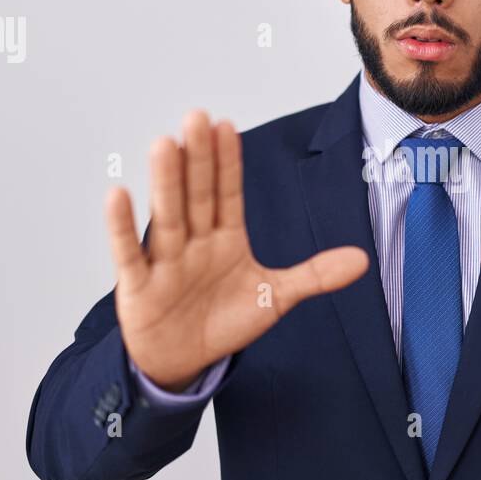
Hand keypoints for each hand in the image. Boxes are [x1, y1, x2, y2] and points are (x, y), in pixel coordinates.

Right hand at [105, 110, 368, 390]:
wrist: (184, 362)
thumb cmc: (223, 322)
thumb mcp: (274, 297)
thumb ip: (314, 276)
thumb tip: (362, 260)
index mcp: (225, 238)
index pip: (228, 194)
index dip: (228, 163)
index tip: (226, 126)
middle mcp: (193, 241)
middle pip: (198, 195)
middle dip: (200, 159)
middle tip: (197, 117)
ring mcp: (164, 261)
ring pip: (167, 216)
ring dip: (166, 182)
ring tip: (166, 144)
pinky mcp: (139, 286)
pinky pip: (127, 254)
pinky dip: (121, 227)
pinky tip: (118, 193)